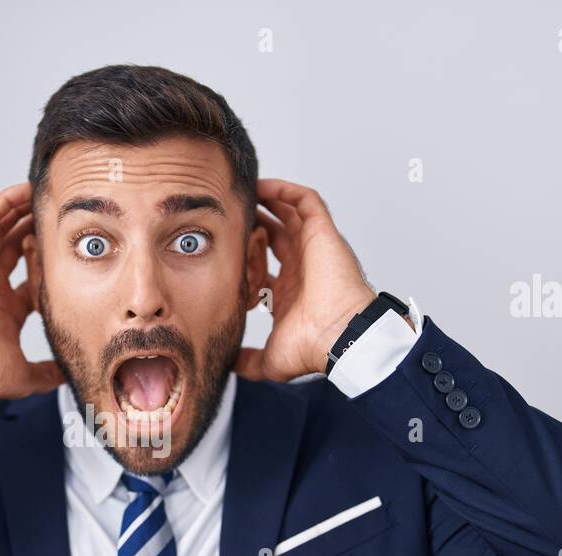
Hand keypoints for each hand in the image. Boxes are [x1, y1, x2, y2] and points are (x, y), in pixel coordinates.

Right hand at [0, 182, 63, 399]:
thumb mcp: (24, 375)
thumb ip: (47, 374)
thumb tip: (68, 375)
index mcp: (4, 308)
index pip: (30, 276)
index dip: (48, 263)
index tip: (70, 252)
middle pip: (16, 246)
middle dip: (36, 229)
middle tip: (59, 214)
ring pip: (2, 228)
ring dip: (21, 210)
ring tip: (43, 192)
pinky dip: (3, 204)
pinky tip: (22, 190)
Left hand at [234, 178, 377, 380]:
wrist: (340, 337)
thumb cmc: (313, 348)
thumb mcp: (269, 360)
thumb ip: (246, 362)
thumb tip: (226, 364)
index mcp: (289, 292)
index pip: (263, 265)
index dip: (243, 257)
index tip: (221, 250)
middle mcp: (302, 267)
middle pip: (275, 235)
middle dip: (252, 224)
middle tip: (229, 215)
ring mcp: (313, 249)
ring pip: (289, 214)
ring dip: (267, 201)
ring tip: (242, 191)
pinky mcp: (323, 233)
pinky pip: (306, 201)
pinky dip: (285, 190)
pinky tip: (263, 186)